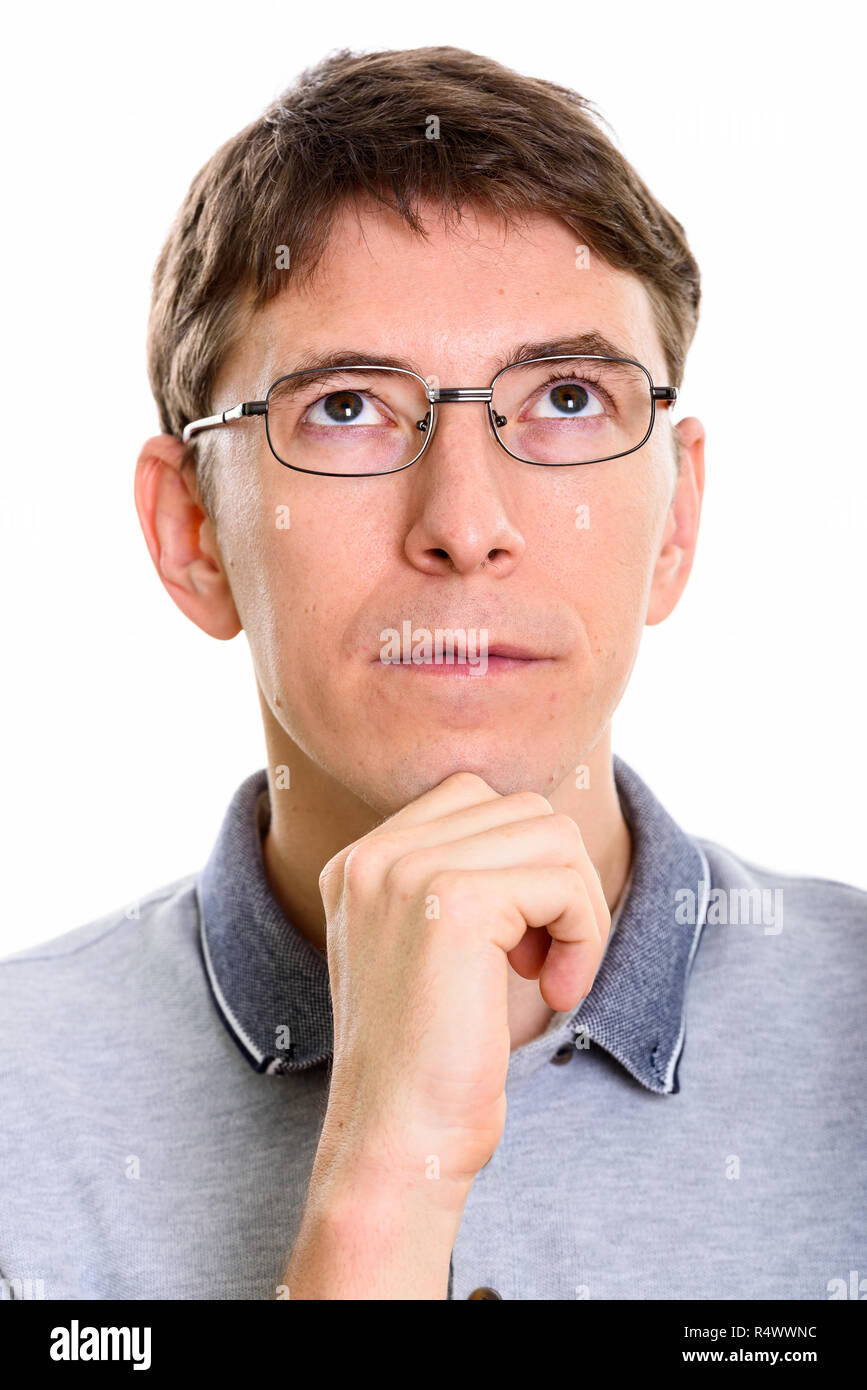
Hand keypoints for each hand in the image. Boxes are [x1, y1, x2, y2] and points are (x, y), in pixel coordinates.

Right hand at [315, 771, 610, 1204]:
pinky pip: (562, 882)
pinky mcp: (451, 900)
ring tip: (551, 977)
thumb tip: (551, 834)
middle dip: (557, 883)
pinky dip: (582, 937)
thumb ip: (459, 884)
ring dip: (577, 909)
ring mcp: (406, 871)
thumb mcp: (427, 954)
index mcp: (360, 863)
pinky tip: (555, 993)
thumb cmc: (429, 1064)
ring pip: (551, 836)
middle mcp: (373, 855)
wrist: (397, 1145)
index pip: (473, 799)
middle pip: (521, 810)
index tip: (514, 944)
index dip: (521, 863)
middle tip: (541, 964)